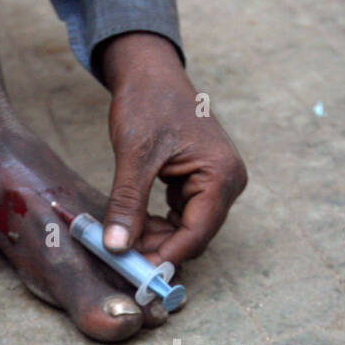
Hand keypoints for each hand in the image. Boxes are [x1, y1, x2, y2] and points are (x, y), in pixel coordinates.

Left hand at [100, 32, 246, 265]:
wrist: (150, 71)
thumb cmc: (148, 101)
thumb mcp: (134, 154)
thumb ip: (127, 203)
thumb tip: (117, 247)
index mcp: (221, 174)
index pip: (197, 233)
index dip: (167, 256)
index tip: (136, 273)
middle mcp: (227, 182)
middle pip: (195, 236)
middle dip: (160, 249)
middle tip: (123, 257)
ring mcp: (217, 183)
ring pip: (188, 229)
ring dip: (158, 239)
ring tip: (124, 238)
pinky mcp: (202, 183)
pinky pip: (183, 216)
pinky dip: (160, 225)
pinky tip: (135, 223)